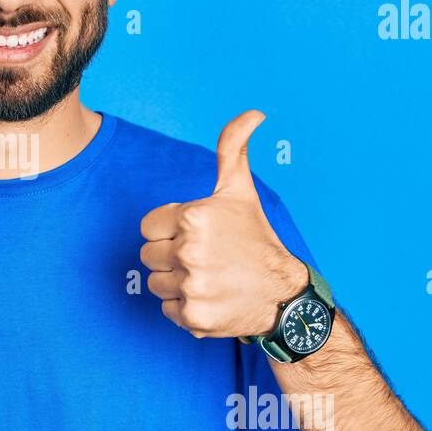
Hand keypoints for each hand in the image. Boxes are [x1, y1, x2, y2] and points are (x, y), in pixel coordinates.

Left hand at [139, 109, 305, 338]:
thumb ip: (233, 148)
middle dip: (170, 256)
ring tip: (207, 277)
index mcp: (194, 216)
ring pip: (155, 282)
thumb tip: (254, 113)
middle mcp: (190, 251)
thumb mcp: (240, 191)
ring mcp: (192, 285)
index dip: (168, 231)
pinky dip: (184, 307)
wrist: (283, 295)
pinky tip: (210, 297)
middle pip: (148, 255)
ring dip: (176, 282)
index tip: (194, 235)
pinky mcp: (192, 317)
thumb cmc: (255, 239)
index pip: (148, 227)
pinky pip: (166, 309)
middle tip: (204, 257)